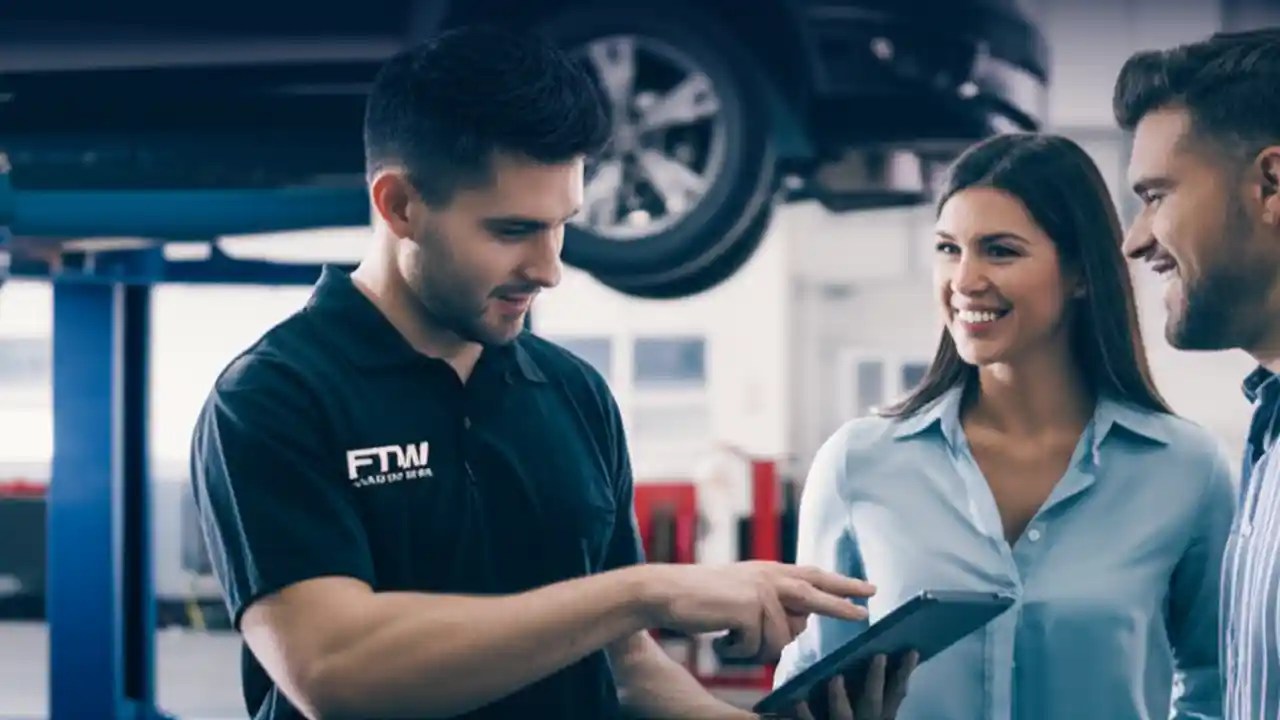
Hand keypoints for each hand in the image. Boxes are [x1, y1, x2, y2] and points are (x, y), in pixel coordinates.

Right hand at [642, 561, 874, 663]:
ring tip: (729, 637)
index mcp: (769, 571)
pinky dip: (738, 653)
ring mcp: (760, 591)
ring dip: (754, 649)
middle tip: (865, 615)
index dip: (841, 585)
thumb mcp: (742, 595)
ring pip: (780, 640)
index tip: (869, 590)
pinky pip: (757, 647)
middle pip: (815, 596)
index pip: (814, 576)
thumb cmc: (700, 599)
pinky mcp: (749, 608)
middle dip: (841, 607)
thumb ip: (772, 605)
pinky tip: (721, 639)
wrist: (664, 592)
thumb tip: (799, 625)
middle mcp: (769, 577)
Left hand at [787, 651, 917, 719]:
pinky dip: (805, 714)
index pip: (895, 695)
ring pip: (843, 715)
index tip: (912, 652)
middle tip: (878, 656)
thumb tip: (881, 668)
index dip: (903, 674)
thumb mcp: (878, 717)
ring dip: (840, 697)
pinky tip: (800, 701)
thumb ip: (880, 702)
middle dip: (876, 680)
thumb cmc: (863, 719)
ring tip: (836, 678)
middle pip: (872, 702)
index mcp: (882, 719)